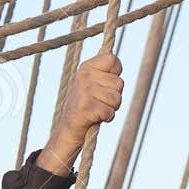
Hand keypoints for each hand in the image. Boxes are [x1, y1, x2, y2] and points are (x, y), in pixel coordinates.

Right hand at [37, 51, 123, 173]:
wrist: (69, 129)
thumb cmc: (87, 106)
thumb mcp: (94, 84)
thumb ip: (106, 72)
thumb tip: (118, 61)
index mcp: (86, 67)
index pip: (113, 60)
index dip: (116, 74)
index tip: (106, 84)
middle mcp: (84, 75)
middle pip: (119, 83)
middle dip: (115, 96)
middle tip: (100, 102)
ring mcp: (84, 90)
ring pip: (117, 98)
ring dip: (111, 108)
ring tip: (98, 109)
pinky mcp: (86, 106)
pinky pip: (110, 111)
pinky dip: (107, 118)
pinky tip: (96, 117)